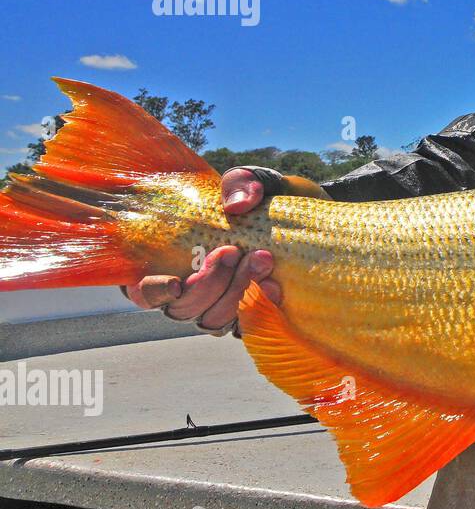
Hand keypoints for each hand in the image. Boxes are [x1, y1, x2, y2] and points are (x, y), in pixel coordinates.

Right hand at [122, 168, 279, 334]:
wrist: (297, 218)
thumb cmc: (257, 201)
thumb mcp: (248, 182)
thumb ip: (239, 183)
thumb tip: (238, 205)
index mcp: (167, 265)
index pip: (143, 293)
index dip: (153, 292)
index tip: (176, 283)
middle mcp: (189, 295)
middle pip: (183, 309)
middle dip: (208, 283)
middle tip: (232, 252)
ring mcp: (218, 308)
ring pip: (214, 319)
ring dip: (235, 292)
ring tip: (260, 260)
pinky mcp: (249, 316)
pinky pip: (247, 325)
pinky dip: (260, 306)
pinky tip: (274, 286)